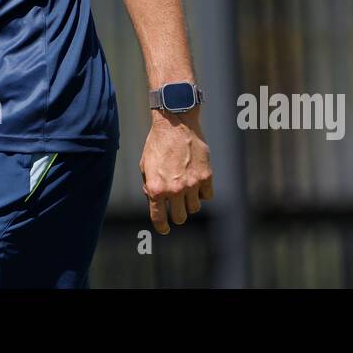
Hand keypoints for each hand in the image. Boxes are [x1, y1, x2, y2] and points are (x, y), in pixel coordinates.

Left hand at [140, 109, 212, 233]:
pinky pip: (207, 196)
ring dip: (190, 202)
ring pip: (194, 208)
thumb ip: (149, 186)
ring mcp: (191, 184)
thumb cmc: (157, 143)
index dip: (162, 227)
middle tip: (176, 207)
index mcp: (155, 188)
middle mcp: (174, 189)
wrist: (175, 123)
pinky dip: (202, 192)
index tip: (165, 229)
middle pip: (181, 218)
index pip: (159, 218)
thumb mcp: (145, 165)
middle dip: (177, 214)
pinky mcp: (206, 176)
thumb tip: (155, 201)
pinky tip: (196, 181)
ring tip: (186, 189)